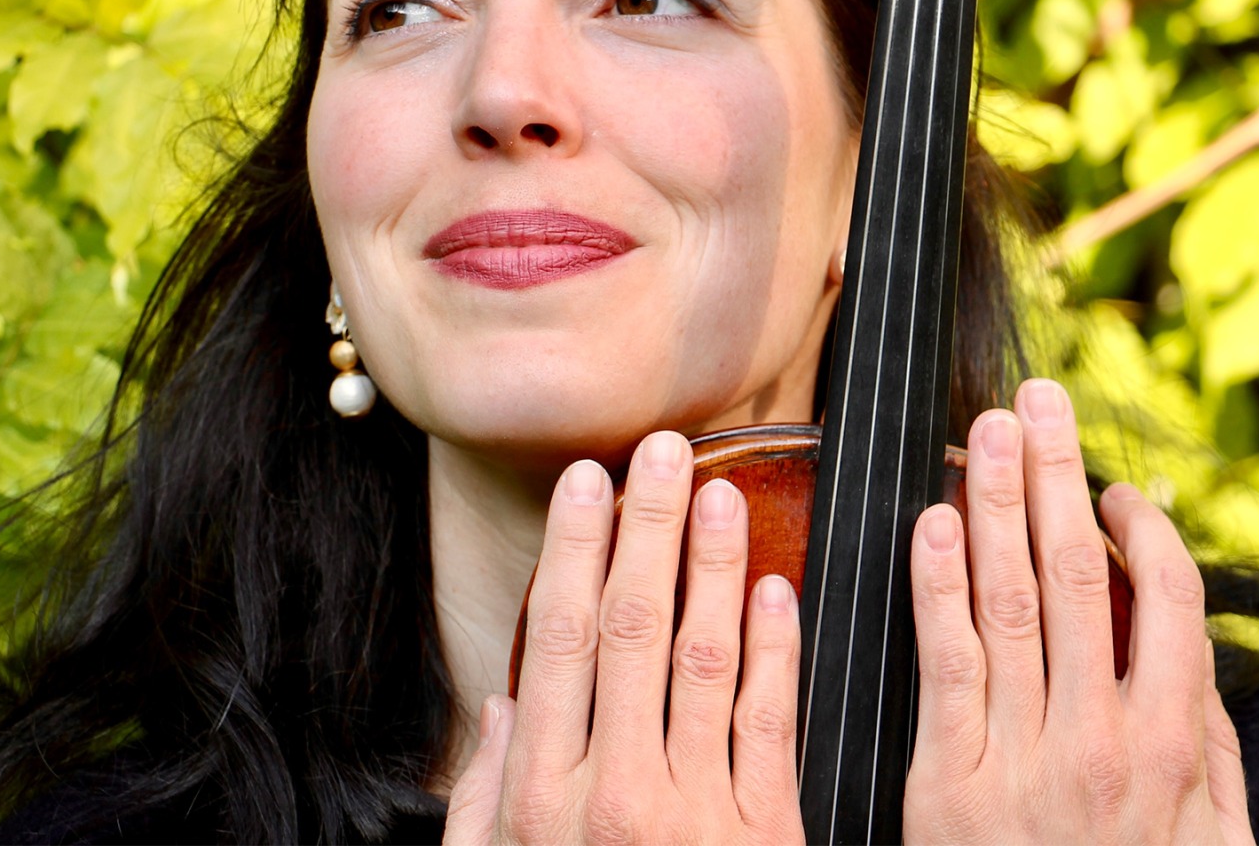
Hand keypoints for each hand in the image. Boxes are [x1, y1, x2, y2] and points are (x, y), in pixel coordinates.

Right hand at [442, 431, 804, 843]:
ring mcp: (693, 815)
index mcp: (542, 797)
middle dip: (648, 527)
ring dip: (713, 566)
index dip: (574, 549)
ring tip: (720, 495)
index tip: (586, 482)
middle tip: (665, 451)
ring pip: (703, 660)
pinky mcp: (763, 836)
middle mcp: (615, 796)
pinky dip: (774, 649)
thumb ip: (484, 795)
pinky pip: (768, 724)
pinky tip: (773, 588)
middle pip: (632, 629)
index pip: (561, 640)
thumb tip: (503, 702)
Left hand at [904, 379, 1253, 843]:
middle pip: (1077, 575)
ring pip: (1011, 601)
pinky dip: (938, 586)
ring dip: (994, 505)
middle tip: (1038, 399)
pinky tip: (931, 523)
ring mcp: (1021, 756)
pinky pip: (946, 663)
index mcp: (1169, 742)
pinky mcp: (947, 781)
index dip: (1138, 529)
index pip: (1161, 602)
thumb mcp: (1211, 839)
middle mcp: (1099, 737)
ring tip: (986, 432)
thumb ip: (1206, 744)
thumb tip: (1188, 653)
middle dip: (1054, 477)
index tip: (1110, 484)